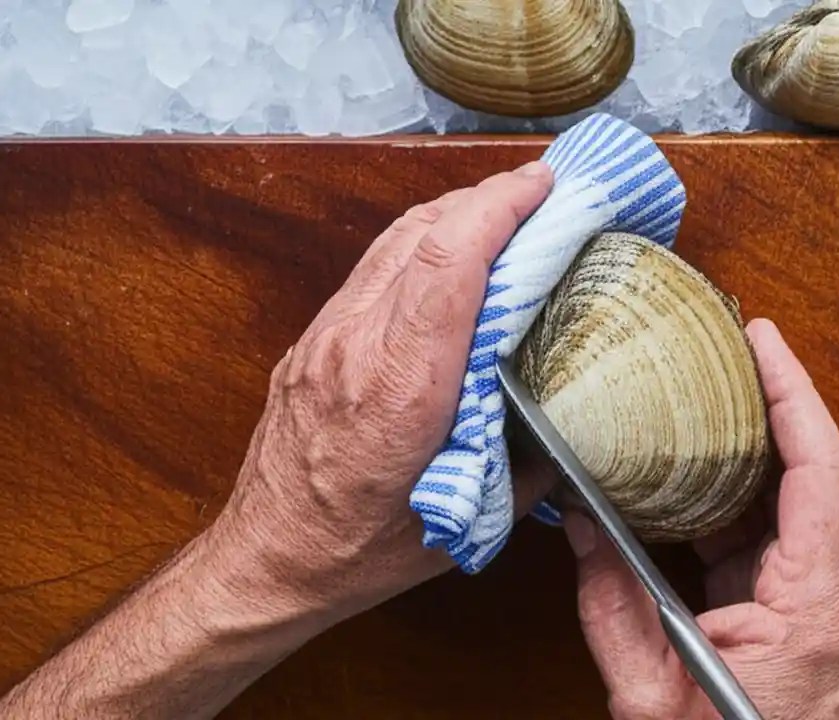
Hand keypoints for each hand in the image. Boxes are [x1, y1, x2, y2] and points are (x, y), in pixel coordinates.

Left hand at [209, 160, 557, 622]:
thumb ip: (526, 465)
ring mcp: (328, 337)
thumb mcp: (465, 520)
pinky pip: (375, 267)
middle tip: (541, 189)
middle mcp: (359, 346)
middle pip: (424, 232)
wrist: (267, 558)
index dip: (501, 208)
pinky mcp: (315, 340)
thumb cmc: (358, 548)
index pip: (451, 262)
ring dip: (455, 211)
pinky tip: (455, 251)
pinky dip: (424, 242)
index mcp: (402, 388)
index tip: (545, 187)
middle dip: (489, 195)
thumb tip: (568, 425)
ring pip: (395, 240)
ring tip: (505, 207)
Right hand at [564, 319, 838, 719]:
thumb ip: (613, 607)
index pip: (819, 469)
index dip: (793, 393)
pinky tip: (683, 470)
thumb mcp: (650, 695)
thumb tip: (584, 525)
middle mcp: (824, 589)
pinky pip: (756, 530)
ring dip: (744, 442)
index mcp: (813, 602)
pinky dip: (722, 492)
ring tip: (699, 391)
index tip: (761, 339)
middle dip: (770, 398)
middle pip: (808, 467)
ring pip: (782, 495)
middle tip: (724, 343)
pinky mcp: (782, 606)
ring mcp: (807, 596)